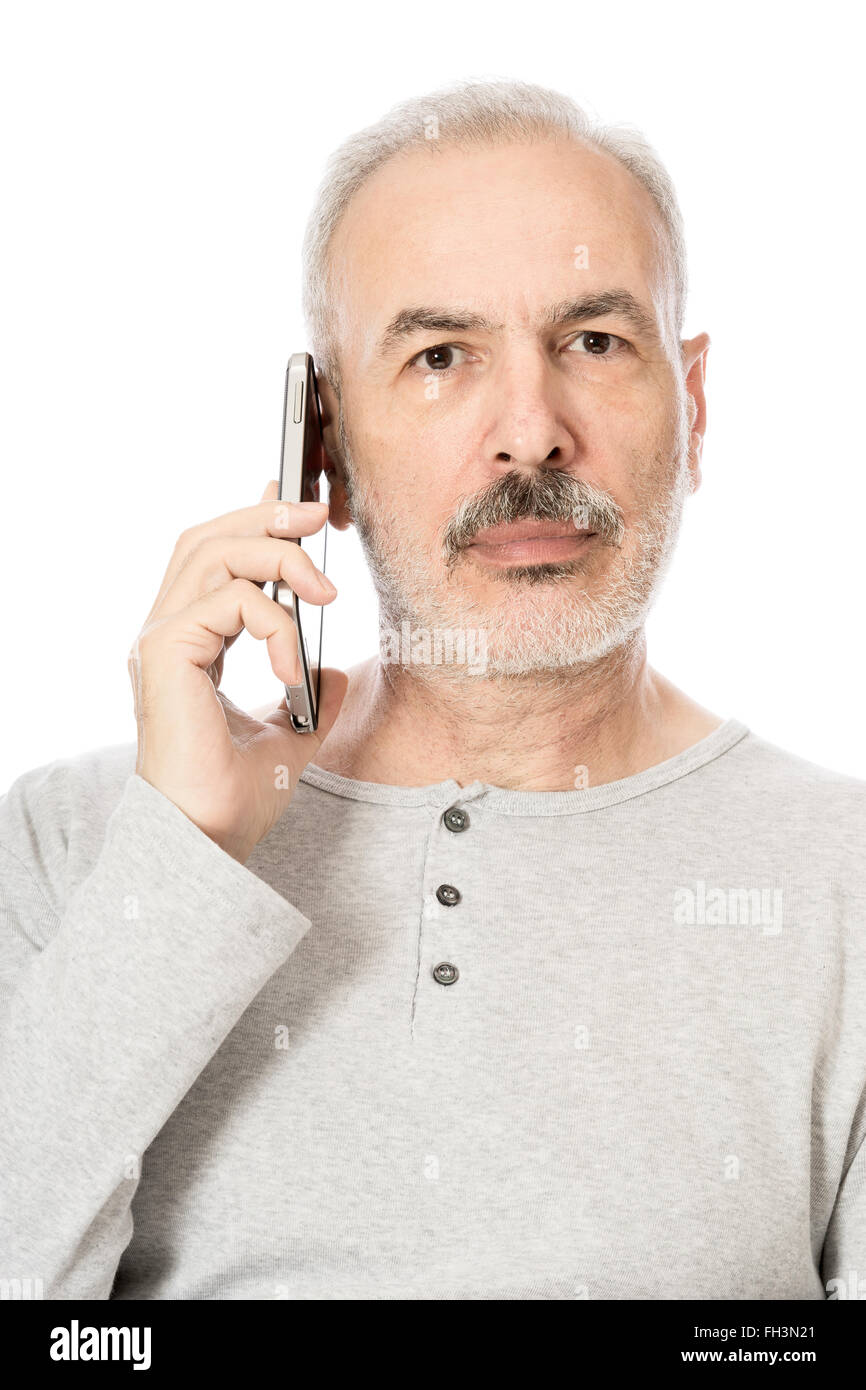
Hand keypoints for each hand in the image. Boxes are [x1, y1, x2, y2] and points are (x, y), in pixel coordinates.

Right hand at [127, 480, 347, 863]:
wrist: (207, 840)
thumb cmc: (233, 800)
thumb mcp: (289, 738)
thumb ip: (308, 698)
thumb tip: (336, 670)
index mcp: (186, 648)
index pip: (210, 560)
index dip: (251, 522)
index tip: (296, 502)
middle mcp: (166, 635)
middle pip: (206, 539)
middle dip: (266, 518)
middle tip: (318, 516)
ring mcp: (159, 640)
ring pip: (213, 552)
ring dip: (278, 556)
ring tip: (325, 591)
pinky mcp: (165, 652)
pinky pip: (230, 601)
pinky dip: (276, 623)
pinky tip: (292, 667)